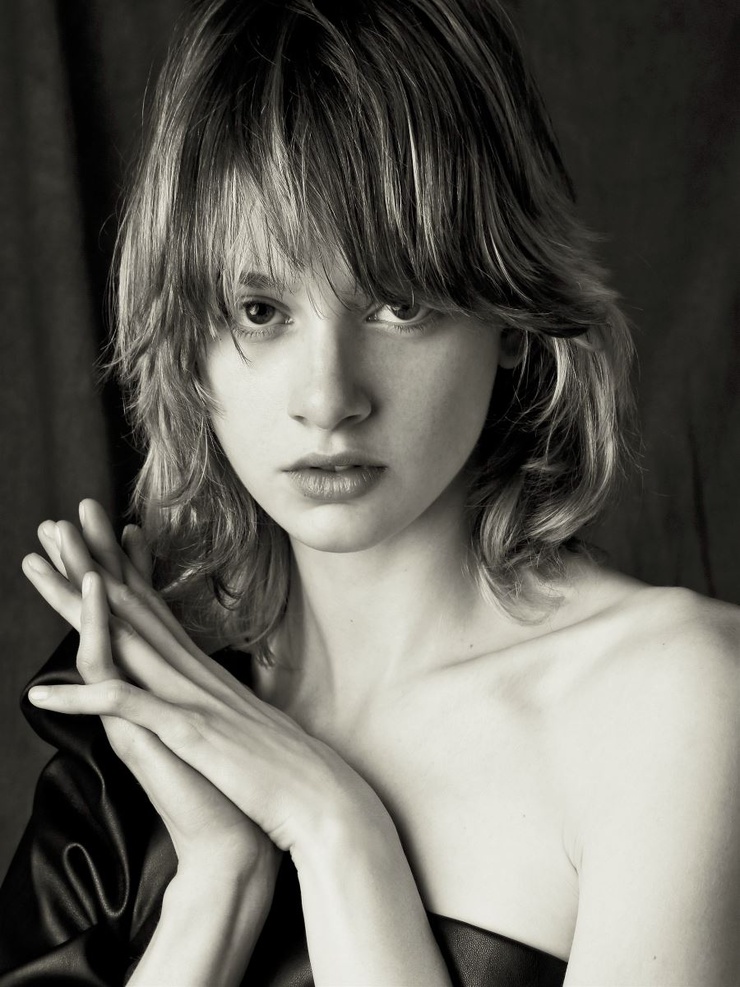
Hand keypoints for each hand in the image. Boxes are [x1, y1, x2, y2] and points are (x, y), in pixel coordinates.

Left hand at [23, 502, 383, 856]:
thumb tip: (212, 701)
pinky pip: (127, 708)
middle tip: (56, 523)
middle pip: (132, 608)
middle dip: (89, 562)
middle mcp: (197, 673)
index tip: (98, 537)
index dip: (123, 570)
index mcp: (207, 673)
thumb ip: (225, 706)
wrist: (326, 801)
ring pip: (122, 638)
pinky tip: (38, 695)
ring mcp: (194, 698)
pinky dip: (80, 701)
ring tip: (34, 570)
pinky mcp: (193, 731)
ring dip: (73, 603)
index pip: (156, 609)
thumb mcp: (251, 727)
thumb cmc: (290, 770)